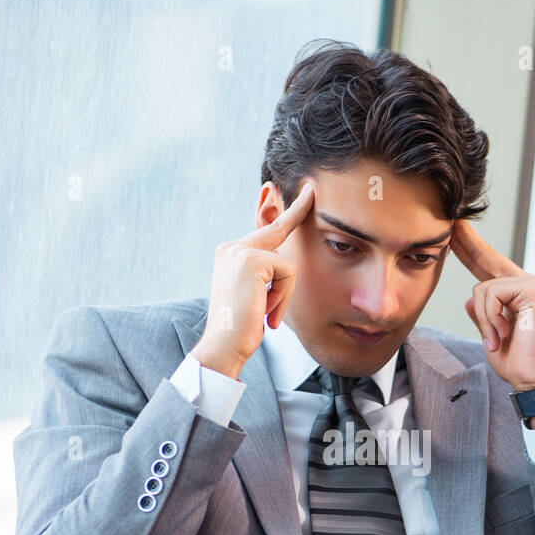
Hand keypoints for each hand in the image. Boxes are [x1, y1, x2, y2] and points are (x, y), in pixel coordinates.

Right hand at [192, 182, 313, 378]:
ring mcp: (240, 251)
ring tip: (265, 313)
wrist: (224, 344)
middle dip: (296, 210)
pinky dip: (283, 296)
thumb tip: (284, 261)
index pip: (263, 230)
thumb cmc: (241, 326)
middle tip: (311, 190)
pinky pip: (288, 273)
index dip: (280, 213)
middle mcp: (232, 247)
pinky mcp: (252, 260)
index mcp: (231, 253)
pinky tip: (264, 312)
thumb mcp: (255, 294)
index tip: (290, 194)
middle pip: (276, 228)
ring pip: (287, 263)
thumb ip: (266, 273)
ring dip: (284, 293)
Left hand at [451, 218, 534, 425]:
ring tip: (497, 339)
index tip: (455, 232)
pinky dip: (491, 318)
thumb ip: (481, 315)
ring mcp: (529, 284)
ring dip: (483, 319)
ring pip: (482, 288)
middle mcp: (522, 283)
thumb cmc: (516, 361)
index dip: (469, 249)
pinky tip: (504, 333)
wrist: (533, 377)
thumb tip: (469, 299)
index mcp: (511, 294)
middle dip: (467, 242)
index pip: (486, 266)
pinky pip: (492, 294)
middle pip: (487, 258)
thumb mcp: (490, 335)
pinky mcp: (532, 289)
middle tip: (452, 221)